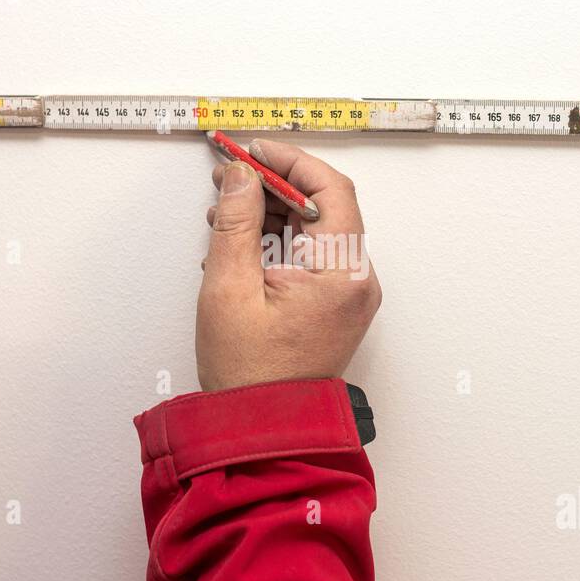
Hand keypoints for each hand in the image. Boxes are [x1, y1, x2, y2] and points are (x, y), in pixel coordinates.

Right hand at [196, 138, 381, 391]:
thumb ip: (236, 223)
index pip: (331, 190)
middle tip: (229, 176)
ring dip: (271, 213)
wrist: (263, 429)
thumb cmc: (249, 374)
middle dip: (273, 185)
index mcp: (342, 275)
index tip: (253, 151)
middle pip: (323, 206)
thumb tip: (240, 176)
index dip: (291, 160)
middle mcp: (356, 281)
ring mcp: (348, 293)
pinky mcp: (334, 303)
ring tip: (223, 214)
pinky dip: (277, 240)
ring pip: (314, 229)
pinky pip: (310, 254)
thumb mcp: (229, 288)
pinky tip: (238, 242)